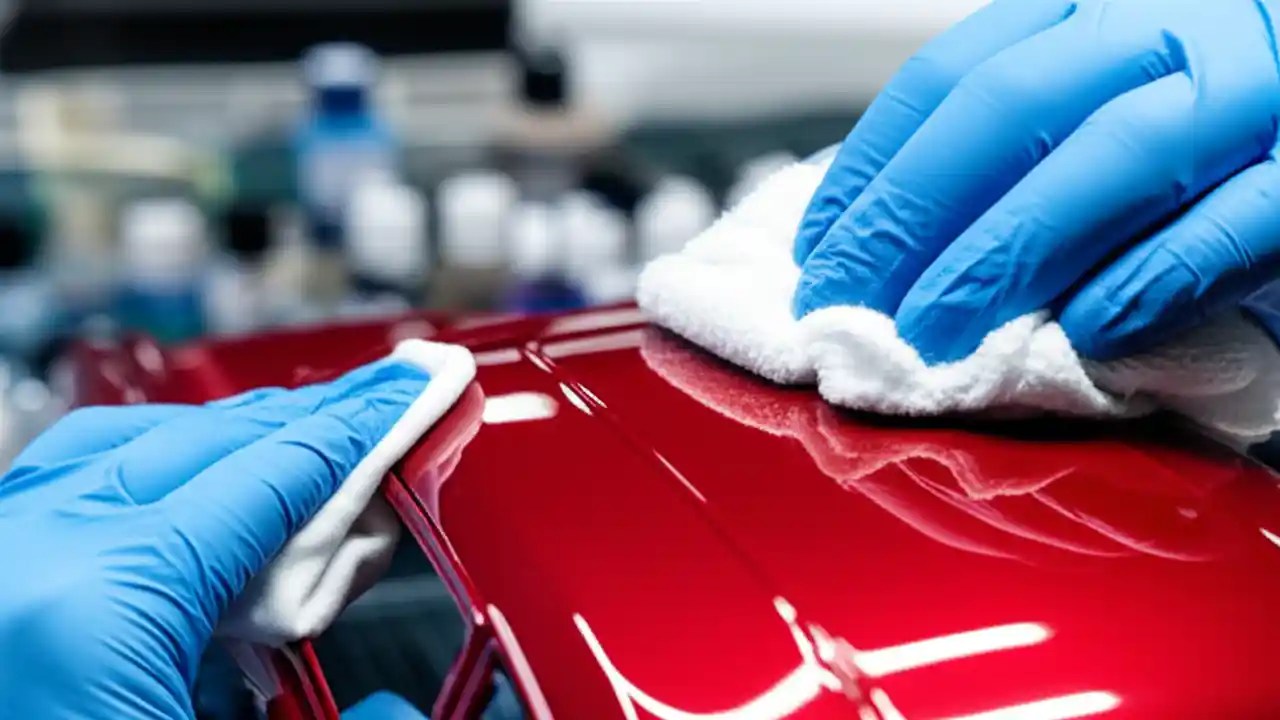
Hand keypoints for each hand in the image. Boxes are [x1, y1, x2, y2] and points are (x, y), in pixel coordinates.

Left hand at [0, 359, 428, 718]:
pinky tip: (190, 523)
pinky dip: (142, 488)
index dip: (356, 429)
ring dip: (218, 450)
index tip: (406, 390)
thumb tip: (399, 715)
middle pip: (195, 443)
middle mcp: (18, 561)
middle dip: (298, 429)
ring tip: (292, 461)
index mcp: (94, 603)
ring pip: (114, 453)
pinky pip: (54, 498)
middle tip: (373, 414)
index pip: (266, 473)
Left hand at [793, 0, 1279, 362]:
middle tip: (850, 308)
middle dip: (911, 219)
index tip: (820, 251)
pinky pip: (1227, 227)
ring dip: (1002, 258)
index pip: (950, 78)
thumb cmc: (1202, 146)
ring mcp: (1249, 89)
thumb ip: (1011, 161)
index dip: (872, 169)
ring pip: (1108, 160)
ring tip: (932, 335)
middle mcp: (1166, 27)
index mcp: (1092, 13)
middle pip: (1009, 111)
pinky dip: (1146, 284)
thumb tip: (879, 244)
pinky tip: (1082, 335)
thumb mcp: (1095, 118)